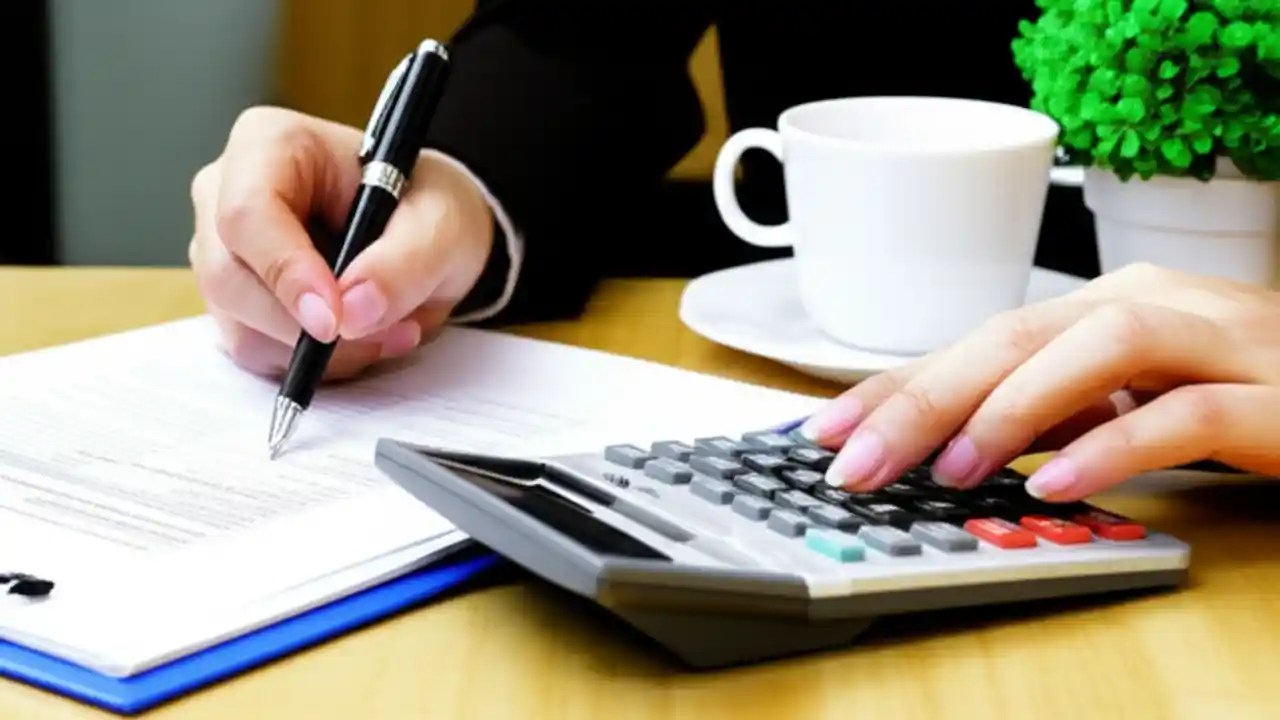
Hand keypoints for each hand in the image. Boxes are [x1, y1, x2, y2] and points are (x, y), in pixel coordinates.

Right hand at [188, 106, 492, 379]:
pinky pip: (257, 351)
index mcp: (271, 144)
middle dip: (309, 325)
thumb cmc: (426, 207)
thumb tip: (354, 311)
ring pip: (242, 325)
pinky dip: (316, 361)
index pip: (248, 213)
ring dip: (322, 350)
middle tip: (388, 332)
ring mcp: (223, 250)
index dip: (286, 273)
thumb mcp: (444, 226)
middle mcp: (227, 192)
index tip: (334, 320)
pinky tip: (363, 338)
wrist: (427, 232)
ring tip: (391, 329)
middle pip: (230, 277)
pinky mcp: (234, 301)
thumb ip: (405, 264)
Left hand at [801, 263, 1279, 500]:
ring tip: (949, 469)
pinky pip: (1188, 415)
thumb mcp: (1128, 394)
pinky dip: (1115, 446)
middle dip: (924, 397)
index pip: (979, 339)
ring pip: (1099, 347)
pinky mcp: (1275, 398)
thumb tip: (948, 442)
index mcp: (1107, 307)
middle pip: (1018, 333)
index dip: (898, 384)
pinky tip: (1054, 482)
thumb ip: (1051, 407)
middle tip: (854, 461)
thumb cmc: (1244, 390)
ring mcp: (1218, 343)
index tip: (826, 431)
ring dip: (1010, 408)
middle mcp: (1154, 306)